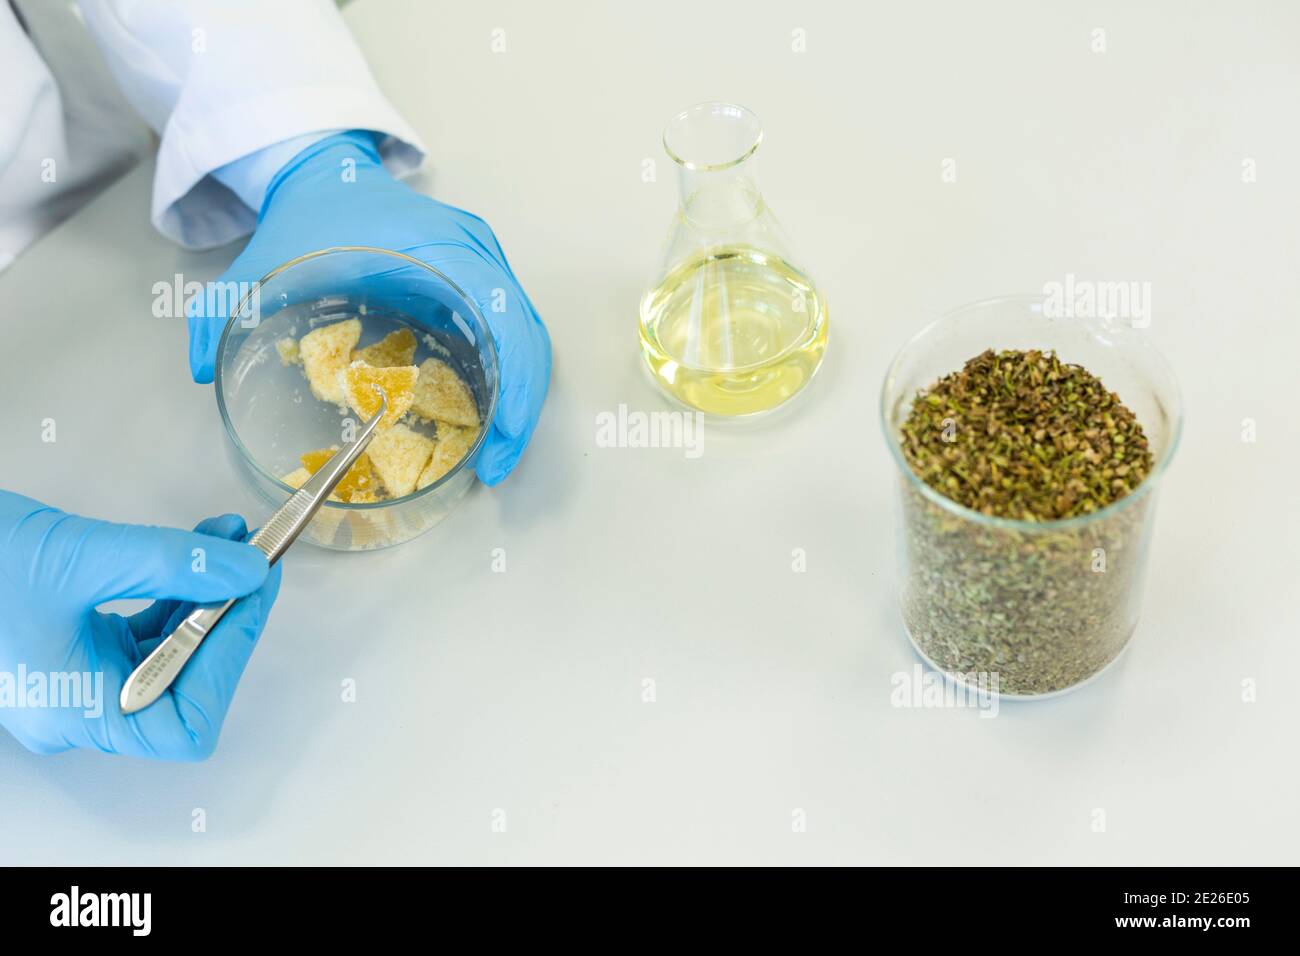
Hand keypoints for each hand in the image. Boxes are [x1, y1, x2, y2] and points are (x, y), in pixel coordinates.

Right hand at [0, 492, 279, 759]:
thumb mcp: (80, 558)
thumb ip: (171, 564)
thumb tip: (245, 569)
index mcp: (77, 713)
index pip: (184, 722)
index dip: (229, 662)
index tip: (252, 598)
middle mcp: (79, 707)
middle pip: (185, 681)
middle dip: (227, 615)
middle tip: (257, 561)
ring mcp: (75, 677)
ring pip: (168, 647)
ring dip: (207, 592)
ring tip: (233, 539)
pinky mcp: (71, 644)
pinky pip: (142, 624)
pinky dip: (176, 585)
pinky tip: (199, 543)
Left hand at [188, 131, 551, 485]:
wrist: (326, 169)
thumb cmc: (309, 212)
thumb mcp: (262, 261)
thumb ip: (222, 312)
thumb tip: (200, 371)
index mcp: (440, 246)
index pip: (505, 321)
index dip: (514, 390)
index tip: (496, 447)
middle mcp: (475, 253)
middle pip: (529, 339)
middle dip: (521, 410)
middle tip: (495, 466)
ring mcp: (484, 264)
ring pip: (527, 339)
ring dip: (519, 399)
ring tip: (493, 453)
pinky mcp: (479, 279)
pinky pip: (509, 333)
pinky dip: (506, 379)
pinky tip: (485, 418)